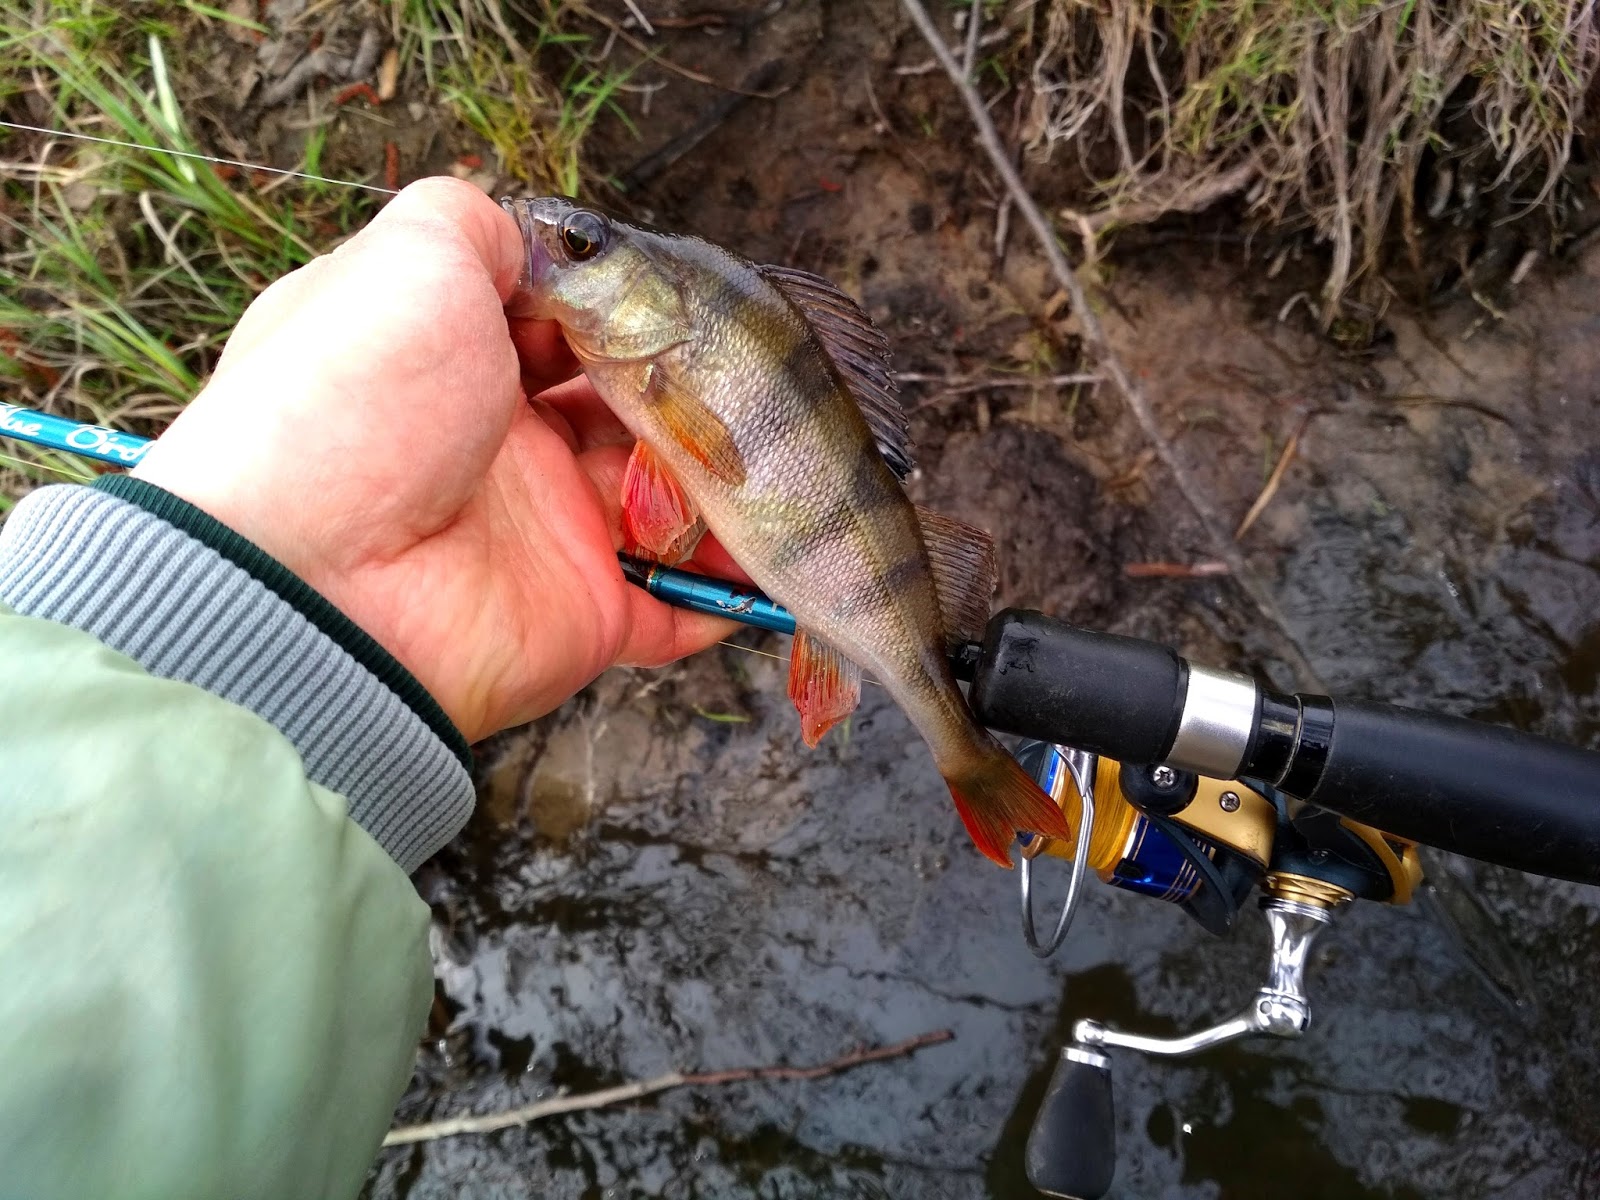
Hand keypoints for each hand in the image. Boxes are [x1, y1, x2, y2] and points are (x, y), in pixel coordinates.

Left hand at [133, 177, 734, 742]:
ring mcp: (549, 535)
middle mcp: (505, 447)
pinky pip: (677, 607)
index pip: (563, 326)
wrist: (320, 587)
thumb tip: (531, 236)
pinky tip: (779, 556)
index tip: (677, 303)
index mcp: (458, 362)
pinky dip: (727, 592)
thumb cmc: (358, 406)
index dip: (623, 309)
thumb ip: (472, 224)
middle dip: (693, 395)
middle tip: (751, 379)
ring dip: (729, 480)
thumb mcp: (406, 264)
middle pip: (629, 411)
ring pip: (668, 502)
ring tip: (789, 453)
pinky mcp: (586, 616)